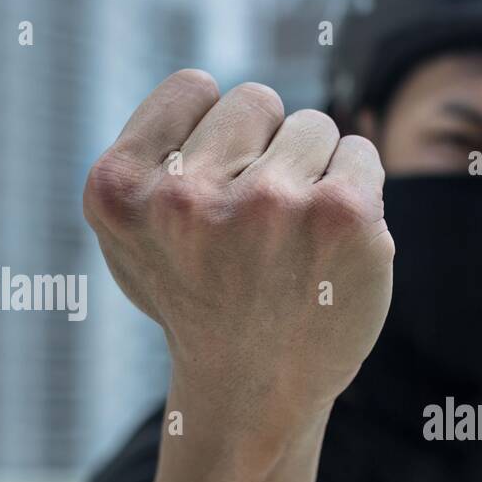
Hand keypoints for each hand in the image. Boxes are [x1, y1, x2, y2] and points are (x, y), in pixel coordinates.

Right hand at [82, 70, 394, 436]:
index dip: (212, 137)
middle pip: (257, 100)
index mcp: (120, 191)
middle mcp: (187, 197)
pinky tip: (331, 246)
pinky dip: (357, 190)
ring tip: (293, 243)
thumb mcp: (134, 236)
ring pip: (313, 125)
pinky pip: (360, 152)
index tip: (214, 199)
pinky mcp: (340, 215)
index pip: (195, 86)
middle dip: (265, 151)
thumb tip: (204, 89)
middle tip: (258, 230)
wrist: (255, 395)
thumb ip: (151, 157)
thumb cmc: (200, 304)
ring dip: (313, 174)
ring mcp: (267, 204)